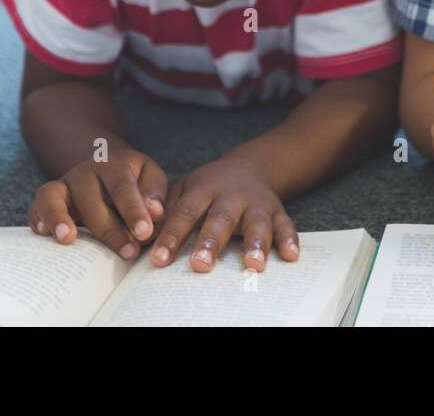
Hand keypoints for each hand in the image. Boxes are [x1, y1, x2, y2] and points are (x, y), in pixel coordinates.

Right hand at [27, 146, 167, 259]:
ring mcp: (63, 184)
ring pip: (53, 195)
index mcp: (113, 164)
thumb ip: (155, 193)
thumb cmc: (134, 179)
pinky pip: (36, 206)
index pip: (122, 186)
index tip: (145, 233)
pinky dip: (37, 219)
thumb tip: (155, 213)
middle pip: (90, 198)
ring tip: (67, 239)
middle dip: (109, 229)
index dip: (134, 210)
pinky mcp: (48, 199)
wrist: (104, 166)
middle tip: (128, 252)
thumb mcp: (150, 176)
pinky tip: (43, 235)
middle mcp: (84, 172)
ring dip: (59, 217)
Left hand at [150, 156, 297, 272]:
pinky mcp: (278, 211)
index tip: (158, 260)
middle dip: (210, 242)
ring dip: (256, 243)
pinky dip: (290, 240)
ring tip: (253, 265)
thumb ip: (167, 213)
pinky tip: (290, 256)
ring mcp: (257, 203)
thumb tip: (143, 240)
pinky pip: (286, 225)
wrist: (250, 167)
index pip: (184, 213)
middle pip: (220, 219)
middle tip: (200, 265)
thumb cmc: (209, 188)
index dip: (171, 236)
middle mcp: (231, 195)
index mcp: (203, 189)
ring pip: (257, 223)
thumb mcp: (184, 190)